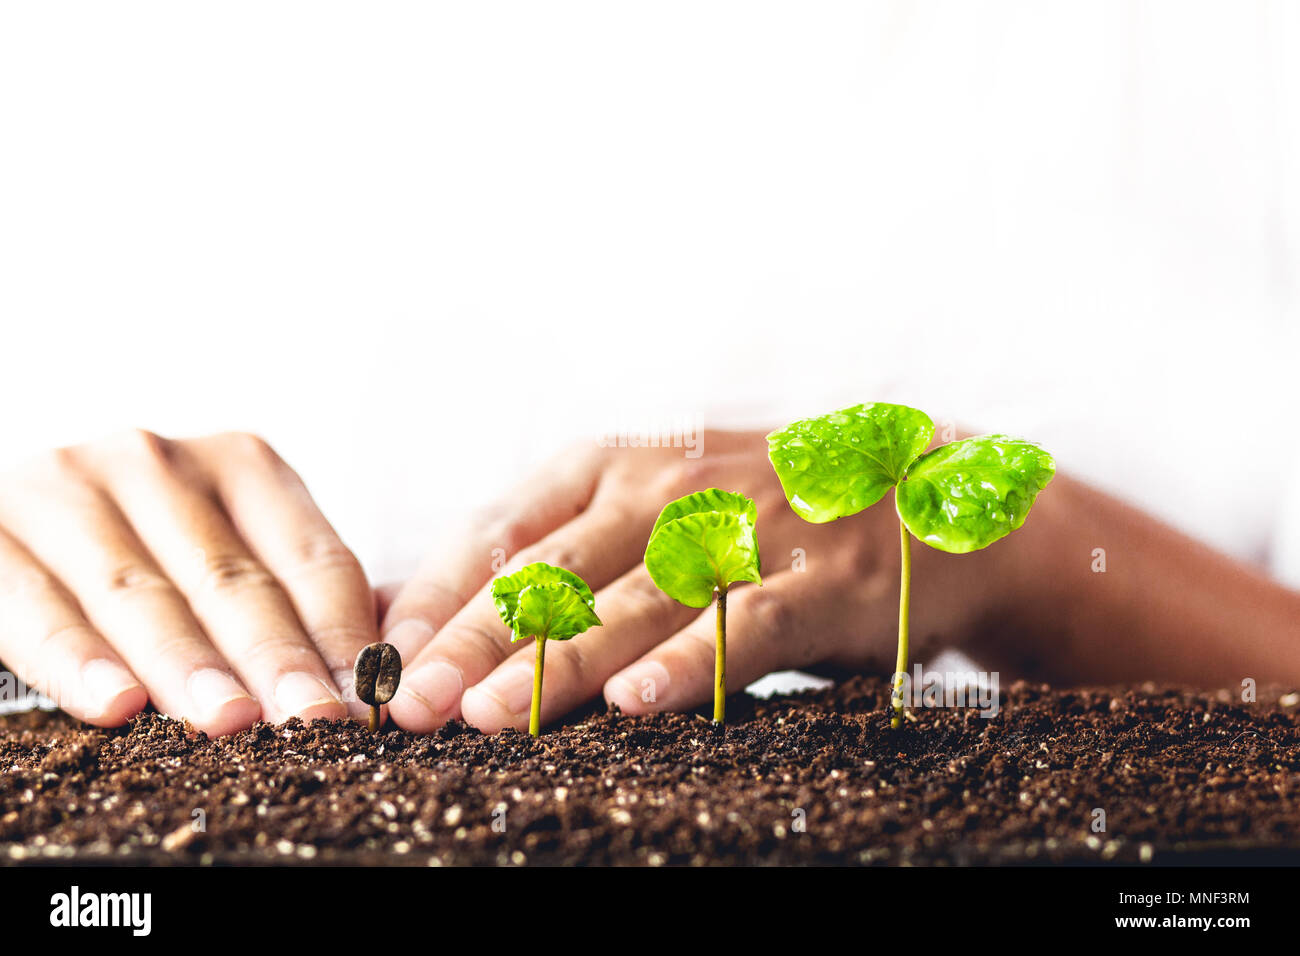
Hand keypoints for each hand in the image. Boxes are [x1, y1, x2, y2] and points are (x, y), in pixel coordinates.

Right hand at [0, 431, 378, 734]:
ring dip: (190, 664)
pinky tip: (119, 706)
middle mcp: (157, 462)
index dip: (342, 633)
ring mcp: (70, 489)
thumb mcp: (228, 558)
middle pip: (232, 578)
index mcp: (240, 464)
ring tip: (230, 721)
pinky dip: (82, 659)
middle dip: (276, 658)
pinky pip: (41, 604)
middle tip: (312, 719)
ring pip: (141, 593)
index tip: (366, 702)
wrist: (28, 524)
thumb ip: (289, 603)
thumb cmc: (153, 556)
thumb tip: (367, 683)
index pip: (311, 558)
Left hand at [382, 430, 997, 732]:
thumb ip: (572, 543)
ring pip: (633, 606)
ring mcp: (746, 531)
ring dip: (554, 665)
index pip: (507, 524)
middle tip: (407, 702)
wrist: (921, 494)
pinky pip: (739, 630)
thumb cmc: (760, 511)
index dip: (440, 589)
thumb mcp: (660, 498)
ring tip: (483, 718)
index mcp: (621, 461)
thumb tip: (452, 611)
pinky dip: (685, 669)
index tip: (385, 652)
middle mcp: (673, 486)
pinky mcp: (817, 582)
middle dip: (473, 642)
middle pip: (556, 571)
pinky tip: (632, 708)